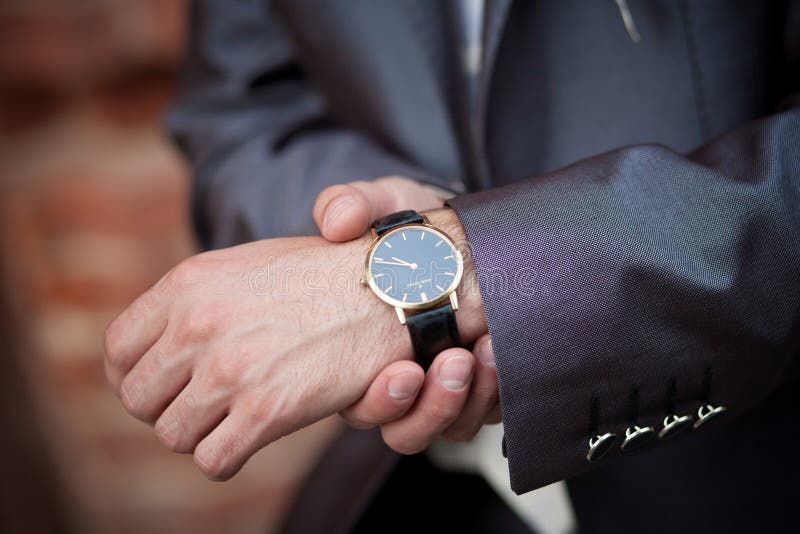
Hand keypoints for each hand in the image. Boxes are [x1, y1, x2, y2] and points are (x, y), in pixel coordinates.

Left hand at [104, 208, 486, 478]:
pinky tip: (246, 441)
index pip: (120, 350)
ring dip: (199, 436)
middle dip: (166, 410)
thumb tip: (159, 340)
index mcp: (189, 284)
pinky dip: (225, 459)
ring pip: (174, 435)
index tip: (161, 386)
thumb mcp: (245, 265)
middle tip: (200, 408)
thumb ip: (194, 299)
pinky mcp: (268, 409)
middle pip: (139, 400)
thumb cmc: (322, 276)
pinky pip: (214, 460)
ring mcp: (232, 369)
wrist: (389, 285)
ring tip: (229, 421)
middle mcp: (200, 325)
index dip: (134, 377)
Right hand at [313, 176, 499, 452]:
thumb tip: (338, 222)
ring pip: (449, 427)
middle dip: (431, 406)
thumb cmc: (406, 226)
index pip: (356, 404)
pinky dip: (497, 393)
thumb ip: (347, 203)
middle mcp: (394, 380)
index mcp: (356, 355)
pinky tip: (502, 351)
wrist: (456, 234)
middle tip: (455, 362)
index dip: (379, 402)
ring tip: (484, 351)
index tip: (404, 372)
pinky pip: (487, 413)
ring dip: (467, 399)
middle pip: (405, 429)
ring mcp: (437, 385)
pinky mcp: (476, 384)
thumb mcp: (376, 203)